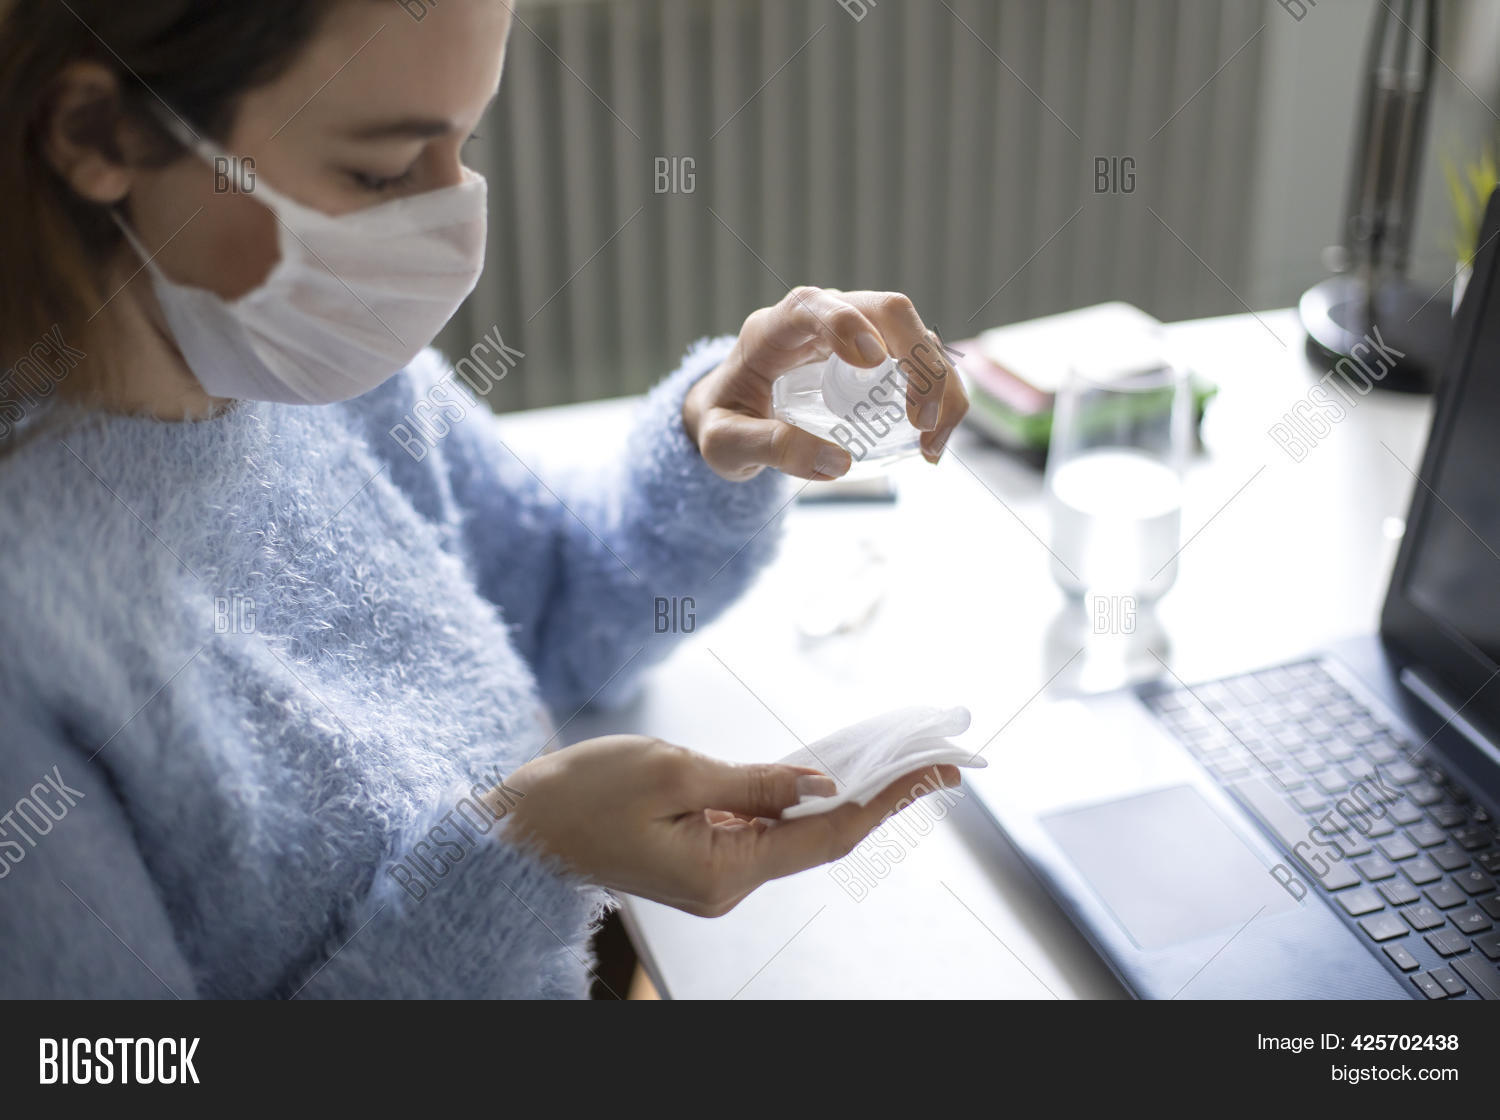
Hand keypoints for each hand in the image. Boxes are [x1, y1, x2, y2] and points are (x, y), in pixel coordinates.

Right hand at [496, 735, 959, 916]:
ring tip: (888, 759)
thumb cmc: (578, 797)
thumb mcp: (671, 772)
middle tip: (928, 758)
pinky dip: (789, 801)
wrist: (513, 830)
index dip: (889, 802)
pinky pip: (757, 829)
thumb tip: (818, 783)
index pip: (829, 835)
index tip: (938, 773)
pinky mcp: (696, 859)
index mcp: (723, 871)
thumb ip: (752, 781)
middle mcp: (726, 885)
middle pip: (818, 837)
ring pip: (790, 832)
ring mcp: (711, 876)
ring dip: (836, 798)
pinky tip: (819, 775)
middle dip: (876, 797)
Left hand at [682, 286, 969, 481]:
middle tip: (921, 423)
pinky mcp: (879, 356)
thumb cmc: (724, 422)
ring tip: (932, 444)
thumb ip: (770, 449)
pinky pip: (922, 363)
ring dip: (939, 384)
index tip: (871, 364)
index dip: (846, 323)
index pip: (813, 305)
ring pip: (916, 335)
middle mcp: (822, 318)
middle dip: (917, 360)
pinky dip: (940, 397)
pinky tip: (932, 441)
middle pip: (886, 311)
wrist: (732, 415)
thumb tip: (839, 462)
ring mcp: (856, 332)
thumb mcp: (726, 444)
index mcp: (775, 328)